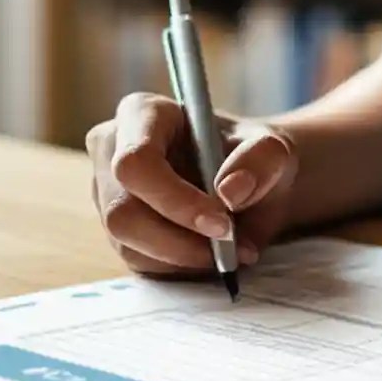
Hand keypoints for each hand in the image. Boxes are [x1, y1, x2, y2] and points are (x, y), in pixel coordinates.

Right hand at [86, 93, 297, 275]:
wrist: (250, 185)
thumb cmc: (253, 158)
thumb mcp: (274, 150)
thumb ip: (261, 161)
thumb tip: (231, 191)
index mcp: (141, 114)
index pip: (135, 162)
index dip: (174, 199)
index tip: (221, 223)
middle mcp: (111, 151)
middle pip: (122, 211)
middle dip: (179, 240)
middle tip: (230, 247)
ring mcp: (108, 193)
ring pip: (128, 243)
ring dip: (184, 257)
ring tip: (231, 250)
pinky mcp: (117, 229)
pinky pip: (138, 260)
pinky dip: (180, 266)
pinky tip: (210, 253)